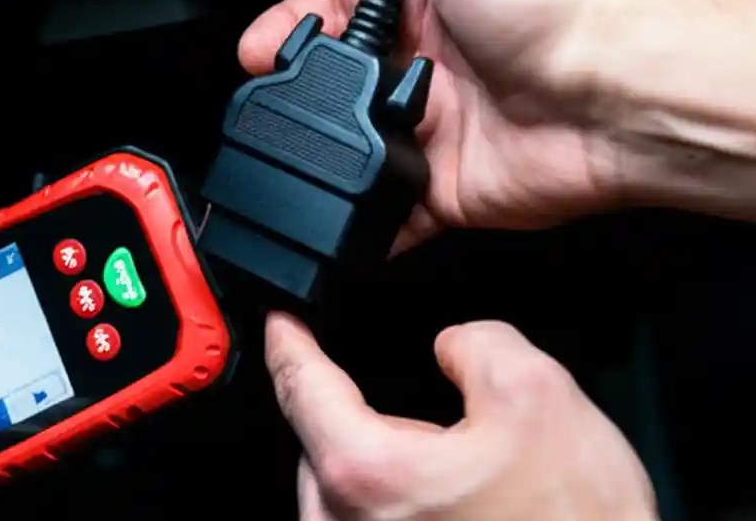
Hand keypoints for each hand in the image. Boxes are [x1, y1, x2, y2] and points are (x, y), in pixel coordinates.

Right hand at [239, 0, 635, 249]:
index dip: (291, 20)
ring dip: (318, 144)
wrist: (607, 96)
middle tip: (267, 93)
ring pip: (350, 139)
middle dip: (294, 84)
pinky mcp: (442, 185)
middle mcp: (429, 57)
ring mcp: (433, 122)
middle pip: (335, 73)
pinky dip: (357, 216)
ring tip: (295, 142)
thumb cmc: (549, 1)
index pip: (336, 1)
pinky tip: (329, 205)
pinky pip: (386, 208)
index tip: (258, 45)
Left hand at [265, 313, 656, 520]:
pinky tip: (446, 496)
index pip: (298, 382)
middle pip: (316, 435)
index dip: (288, 337)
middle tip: (415, 400)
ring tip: (448, 461)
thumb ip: (475, 341)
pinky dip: (391, 495)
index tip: (282, 317)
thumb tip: (450, 344)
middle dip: (350, 404)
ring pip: (340, 481)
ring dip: (378, 457)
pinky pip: (362, 517)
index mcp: (362, 470)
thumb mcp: (537, 395)